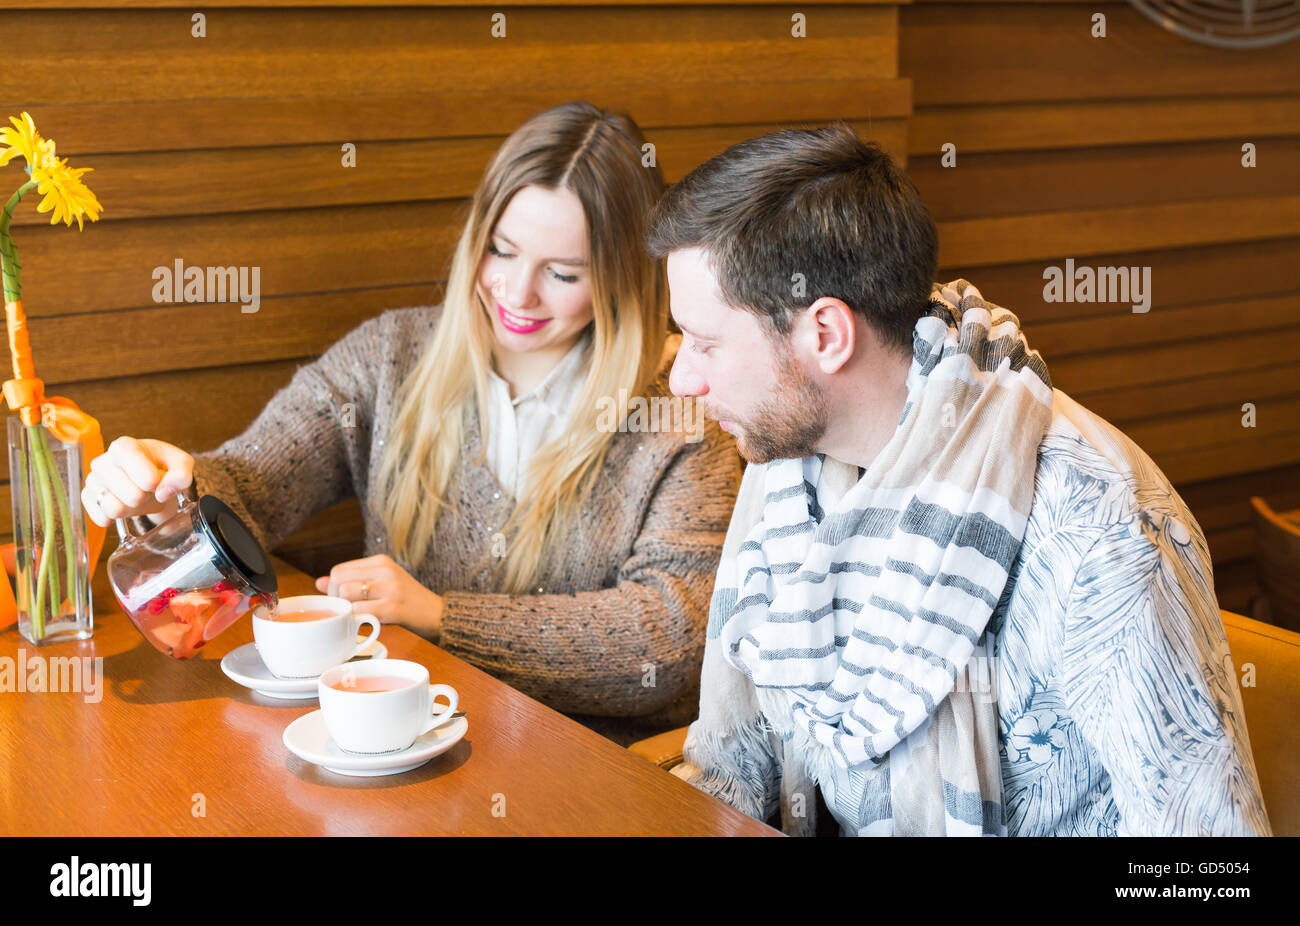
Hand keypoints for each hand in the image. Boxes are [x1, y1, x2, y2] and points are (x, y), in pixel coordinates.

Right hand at [83, 436, 194, 527]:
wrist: (146, 474)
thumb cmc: (161, 464)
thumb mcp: (180, 463)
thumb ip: (181, 474)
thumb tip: (163, 493)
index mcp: (124, 447)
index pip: (145, 477)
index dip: (156, 483)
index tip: (158, 478)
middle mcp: (102, 462)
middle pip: (133, 496)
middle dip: (146, 497)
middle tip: (147, 488)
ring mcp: (92, 481)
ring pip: (114, 509)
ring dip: (132, 508)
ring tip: (136, 494)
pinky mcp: (87, 498)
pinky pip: (102, 519)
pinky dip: (118, 517)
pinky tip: (123, 503)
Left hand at [314, 554, 444, 637]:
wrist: (436, 613)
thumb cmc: (406, 600)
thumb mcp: (381, 583)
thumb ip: (352, 580)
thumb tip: (319, 582)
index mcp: (381, 561)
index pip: (340, 569)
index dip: (333, 588)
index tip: (341, 600)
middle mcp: (385, 570)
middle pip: (338, 579)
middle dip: (335, 598)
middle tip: (345, 610)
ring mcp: (390, 588)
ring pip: (346, 593)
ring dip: (345, 608)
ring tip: (355, 615)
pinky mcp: (393, 607)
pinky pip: (359, 611)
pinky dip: (355, 619)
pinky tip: (364, 622)